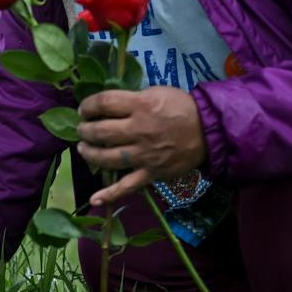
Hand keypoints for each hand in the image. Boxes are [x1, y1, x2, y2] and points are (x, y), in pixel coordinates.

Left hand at [76, 86, 207, 209]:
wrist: (209, 131)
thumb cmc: (182, 108)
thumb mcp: (156, 92)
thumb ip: (132, 98)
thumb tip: (107, 105)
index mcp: (140, 106)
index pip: (103, 103)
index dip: (88, 106)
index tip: (84, 109)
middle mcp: (139, 131)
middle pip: (100, 132)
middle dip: (85, 130)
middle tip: (82, 130)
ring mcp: (144, 155)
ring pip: (107, 158)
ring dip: (89, 154)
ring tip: (83, 149)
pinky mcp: (151, 174)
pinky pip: (128, 186)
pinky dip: (110, 195)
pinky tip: (94, 199)